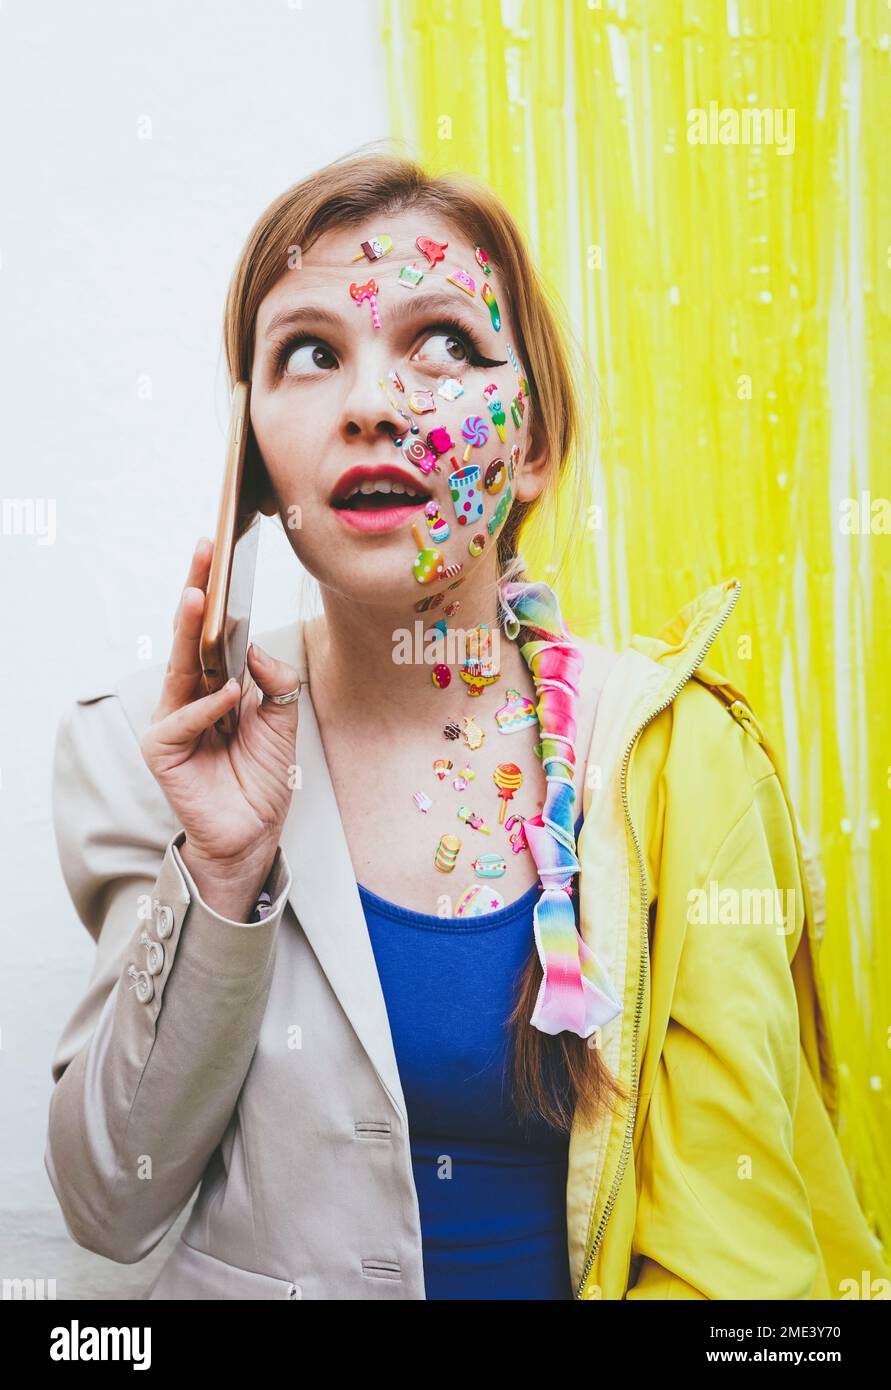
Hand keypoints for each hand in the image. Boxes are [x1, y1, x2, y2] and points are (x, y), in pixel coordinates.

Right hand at [140, 537, 300, 874]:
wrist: (254, 831)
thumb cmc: (262, 777)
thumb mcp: (283, 720)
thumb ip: (275, 682)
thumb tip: (254, 650)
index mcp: (214, 686)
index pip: (209, 634)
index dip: (211, 596)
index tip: (214, 553)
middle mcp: (188, 698)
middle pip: (189, 640)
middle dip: (194, 595)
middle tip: (201, 556)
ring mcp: (172, 722)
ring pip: (178, 669)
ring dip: (188, 632)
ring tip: (199, 597)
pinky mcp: (163, 750)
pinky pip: (183, 720)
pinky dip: (206, 706)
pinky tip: (227, 696)